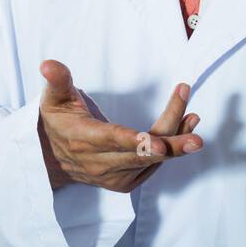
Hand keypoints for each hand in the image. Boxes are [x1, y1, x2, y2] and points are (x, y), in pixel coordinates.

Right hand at [36, 59, 202, 192]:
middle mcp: (100, 163)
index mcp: (84, 139)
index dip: (137, 142)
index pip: (113, 140)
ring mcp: (114, 176)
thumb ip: (58, 81)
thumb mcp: (53, 99)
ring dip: (176, 140)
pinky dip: (171, 149)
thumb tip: (48, 64)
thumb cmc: (58, 122)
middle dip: (171, 145)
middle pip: (142, 153)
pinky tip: (186, 126)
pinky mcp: (125, 182)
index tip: (158, 142)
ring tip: (194, 117)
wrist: (53, 160)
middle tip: (197, 137)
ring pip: (152, 159)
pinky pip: (153, 165)